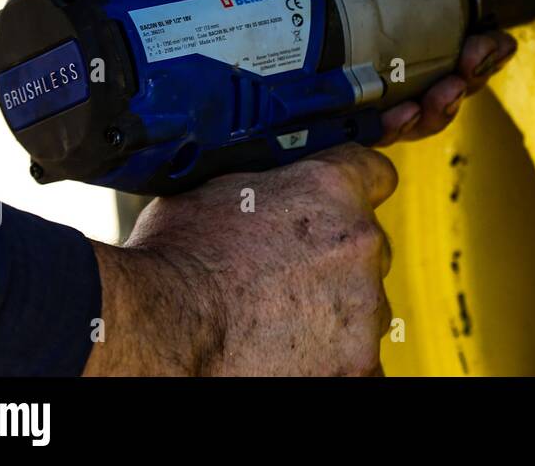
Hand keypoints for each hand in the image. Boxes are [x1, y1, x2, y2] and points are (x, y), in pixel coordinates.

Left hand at [0, 0, 516, 140]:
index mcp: (371, 8)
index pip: (437, 45)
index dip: (471, 53)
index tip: (486, 45)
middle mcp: (346, 49)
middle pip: (422, 89)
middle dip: (459, 88)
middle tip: (466, 73)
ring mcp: (310, 80)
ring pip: (385, 119)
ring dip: (426, 117)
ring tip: (434, 99)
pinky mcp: (271, 104)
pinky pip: (328, 135)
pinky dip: (370, 137)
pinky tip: (388, 122)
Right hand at [84, 147, 396, 375]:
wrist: (159, 330)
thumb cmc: (173, 264)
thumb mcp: (216, 188)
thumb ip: (270, 183)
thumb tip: (271, 183)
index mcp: (329, 189)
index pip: (375, 173)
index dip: (356, 190)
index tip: (346, 206)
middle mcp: (358, 241)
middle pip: (370, 246)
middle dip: (338, 260)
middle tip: (290, 277)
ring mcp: (363, 305)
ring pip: (367, 304)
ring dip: (336, 310)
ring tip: (280, 321)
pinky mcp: (358, 361)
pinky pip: (364, 360)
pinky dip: (336, 360)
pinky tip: (295, 356)